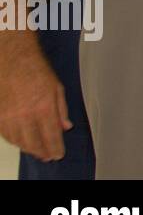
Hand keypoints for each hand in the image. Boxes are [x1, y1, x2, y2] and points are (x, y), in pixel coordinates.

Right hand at [0, 37, 71, 161]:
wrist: (13, 58)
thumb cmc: (36, 70)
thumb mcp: (57, 88)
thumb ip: (61, 110)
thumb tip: (65, 127)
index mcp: (44, 107)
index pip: (51, 136)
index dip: (55, 149)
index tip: (58, 154)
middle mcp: (25, 115)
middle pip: (33, 143)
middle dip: (42, 152)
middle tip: (47, 156)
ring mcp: (9, 116)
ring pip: (18, 141)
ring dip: (28, 149)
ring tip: (36, 150)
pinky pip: (6, 135)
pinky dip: (14, 141)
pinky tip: (21, 141)